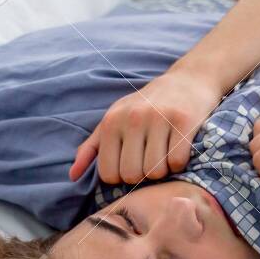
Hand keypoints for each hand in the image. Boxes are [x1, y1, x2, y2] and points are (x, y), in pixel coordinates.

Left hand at [69, 70, 221, 184]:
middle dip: (142, 177)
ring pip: (156, 172)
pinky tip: (178, 151)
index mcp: (111, 121)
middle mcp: (133, 118)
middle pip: (132, 176)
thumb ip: (92, 148)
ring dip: (162, 172)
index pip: (109, 174)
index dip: (121, 177)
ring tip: (164, 156)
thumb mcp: (114, 120)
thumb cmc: (145, 106)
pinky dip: (179, 164)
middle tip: (150, 161)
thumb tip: (72, 175)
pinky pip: (177, 162)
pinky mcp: (184, 121)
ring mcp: (159, 118)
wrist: (186, 81)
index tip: (131, 165)